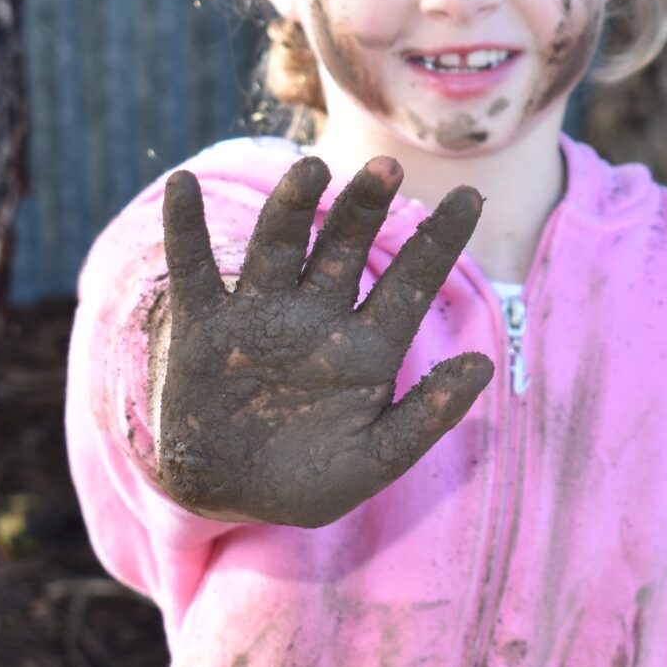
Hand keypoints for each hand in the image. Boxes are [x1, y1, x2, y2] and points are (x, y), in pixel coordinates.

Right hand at [156, 154, 493, 527]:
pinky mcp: (203, 328)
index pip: (412, 281)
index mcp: (368, 345)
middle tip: (386, 166)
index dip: (440, 239)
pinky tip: (181, 185)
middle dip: (363, 208)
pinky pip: (194, 270)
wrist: (228, 500)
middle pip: (345, 249)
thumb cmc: (310, 481)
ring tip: (311, 170)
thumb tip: (485, 365)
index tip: (471, 196)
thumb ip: (427, 416)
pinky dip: (185, 230)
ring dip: (293, 207)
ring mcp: (259, 316)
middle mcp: (317, 317)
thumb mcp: (375, 459)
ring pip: (280, 247)